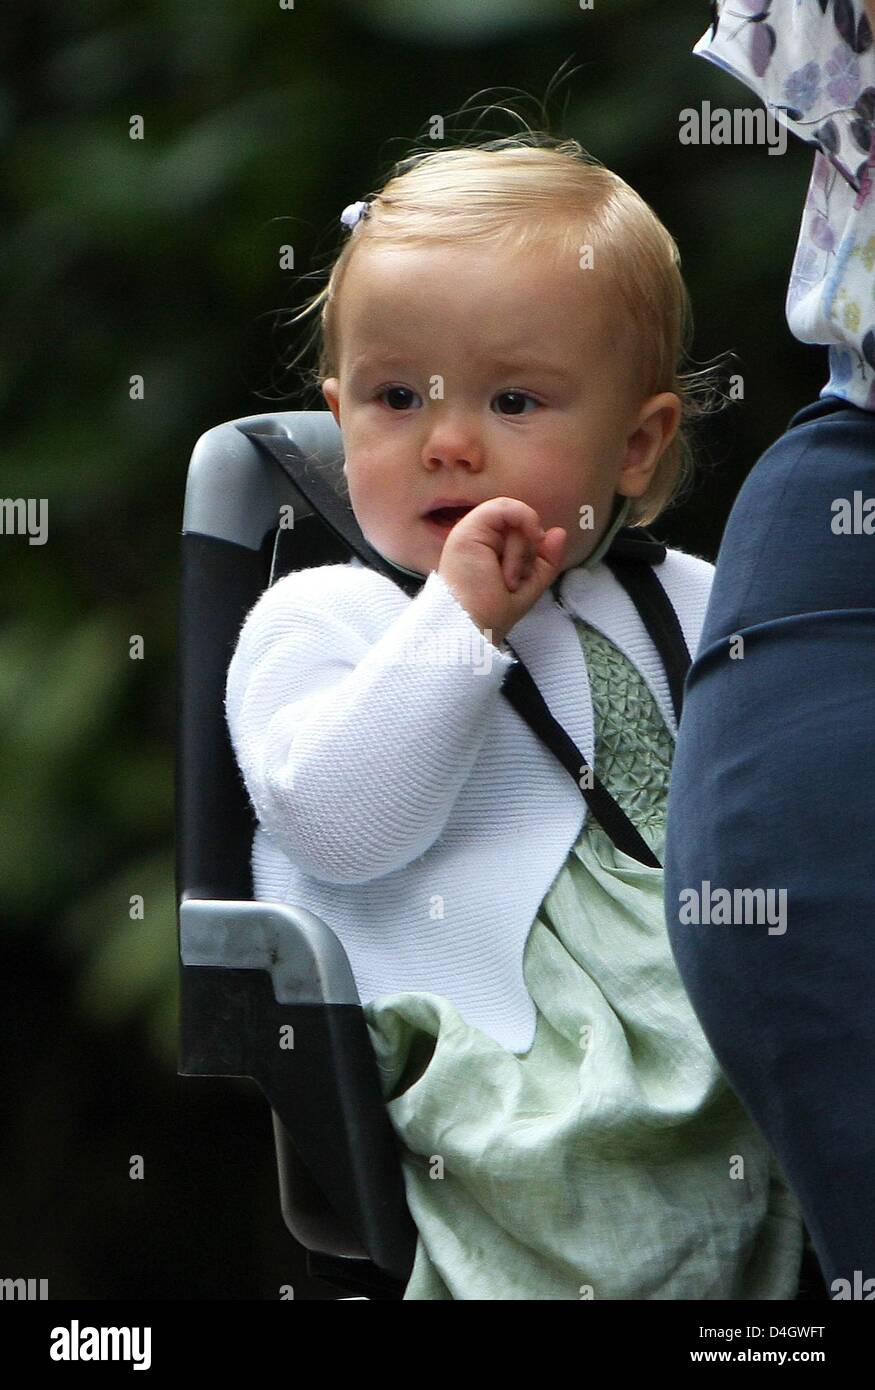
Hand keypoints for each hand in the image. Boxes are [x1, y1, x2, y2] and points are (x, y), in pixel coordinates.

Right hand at [437, 496, 566, 646]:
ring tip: (507, 578)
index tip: (524, 580)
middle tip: (512, 582)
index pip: (521, 535)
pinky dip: (524, 520)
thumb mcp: (529, 585)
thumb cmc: (493, 612)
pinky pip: (506, 507)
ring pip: (515, 520)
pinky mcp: (470, 527)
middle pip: (520, 527)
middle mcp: (480, 539)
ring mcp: (473, 532)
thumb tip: (559, 531)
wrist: (470, 623)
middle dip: (527, 554)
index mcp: (489, 550)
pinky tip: (525, 540)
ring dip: (522, 551)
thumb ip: (546, 559)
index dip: (533, 551)